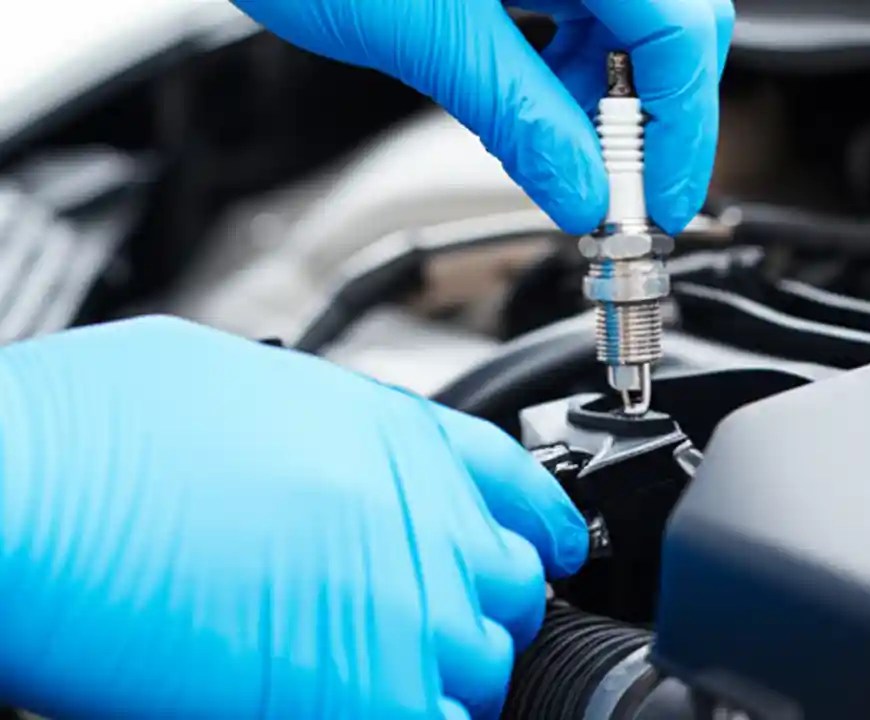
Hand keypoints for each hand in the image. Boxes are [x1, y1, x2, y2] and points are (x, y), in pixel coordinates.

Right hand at [0, 317, 587, 719]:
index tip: (553, 543)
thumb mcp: (245, 385)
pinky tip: (370, 704)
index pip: (518, 483)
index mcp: (397, 435)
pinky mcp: (364, 693)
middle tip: (429, 621)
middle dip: (480, 605)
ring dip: (447, 675)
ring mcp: (404, 609)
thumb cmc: (98, 430)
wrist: (31, 491)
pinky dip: (420, 716)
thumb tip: (336, 460)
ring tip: (387, 675)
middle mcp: (422, 518)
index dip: (541, 519)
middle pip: (511, 583)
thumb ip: (328, 431)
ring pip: (482, 665)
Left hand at [229, 0, 733, 235]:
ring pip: (626, 18)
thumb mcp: (428, 35)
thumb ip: (521, 118)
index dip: (683, 127)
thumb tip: (583, 192)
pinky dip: (564, 61)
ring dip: (601, 93)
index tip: (663, 200)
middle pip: (670, 24)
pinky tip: (527, 96)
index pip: (681, 32)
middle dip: (646, 114)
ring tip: (552, 144)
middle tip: (616, 188)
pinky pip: (579, 3)